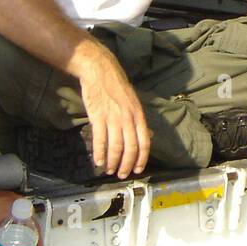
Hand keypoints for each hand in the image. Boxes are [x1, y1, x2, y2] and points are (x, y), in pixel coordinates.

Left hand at [0, 185, 43, 245]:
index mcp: (18, 209)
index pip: (36, 231)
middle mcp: (18, 204)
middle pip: (32, 228)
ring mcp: (12, 203)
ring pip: (25, 224)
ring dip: (25, 238)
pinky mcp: (5, 204)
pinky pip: (17, 219)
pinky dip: (17, 231)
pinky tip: (12, 240)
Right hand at [78, 45, 150, 177]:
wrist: (100, 71)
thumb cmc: (117, 86)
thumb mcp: (134, 102)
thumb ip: (139, 120)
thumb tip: (148, 136)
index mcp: (139, 115)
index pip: (144, 142)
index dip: (141, 158)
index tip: (137, 169)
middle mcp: (128, 118)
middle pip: (130, 148)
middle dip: (127, 165)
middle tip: (122, 174)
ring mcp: (113, 118)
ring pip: (116, 146)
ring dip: (113, 162)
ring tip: (110, 170)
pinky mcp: (98, 116)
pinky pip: (100, 139)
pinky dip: (99, 153)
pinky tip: (98, 161)